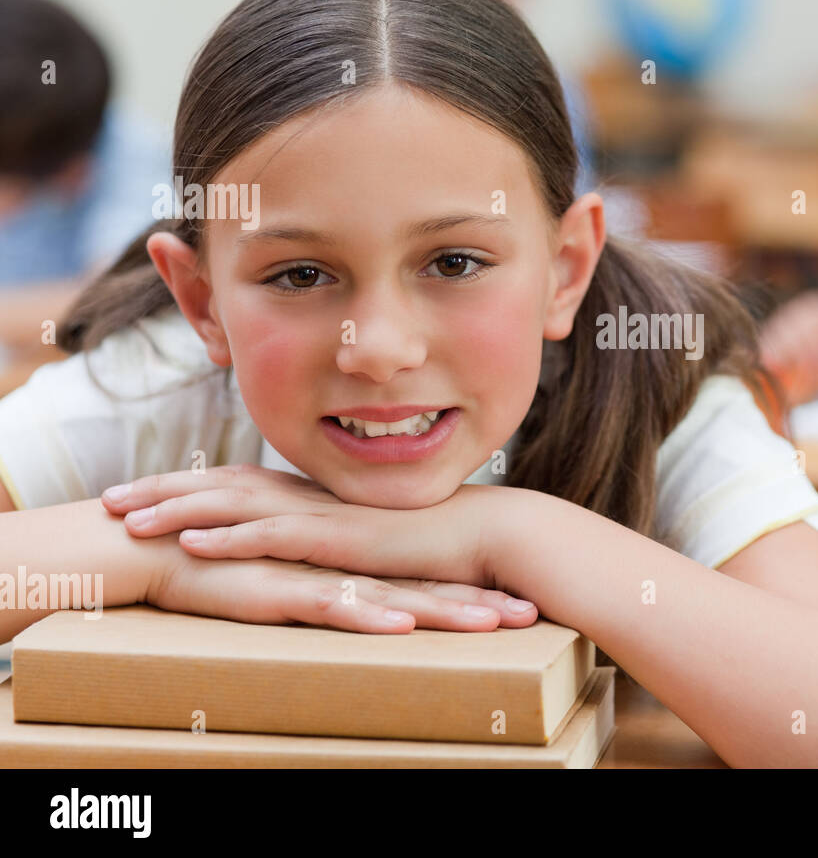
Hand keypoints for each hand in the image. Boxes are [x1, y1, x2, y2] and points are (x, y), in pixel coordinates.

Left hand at [102, 463, 536, 629]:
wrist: (488, 536)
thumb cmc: (442, 542)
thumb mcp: (380, 539)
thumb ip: (346, 539)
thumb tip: (325, 551)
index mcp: (317, 497)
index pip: (240, 485)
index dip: (189, 488)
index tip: (147, 491)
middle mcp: (312, 498)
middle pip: (222, 487)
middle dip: (162, 490)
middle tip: (110, 497)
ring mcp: (324, 515)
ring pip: (235, 507)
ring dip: (176, 511)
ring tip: (124, 518)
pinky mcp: (339, 540)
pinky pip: (272, 537)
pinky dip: (227, 538)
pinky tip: (187, 544)